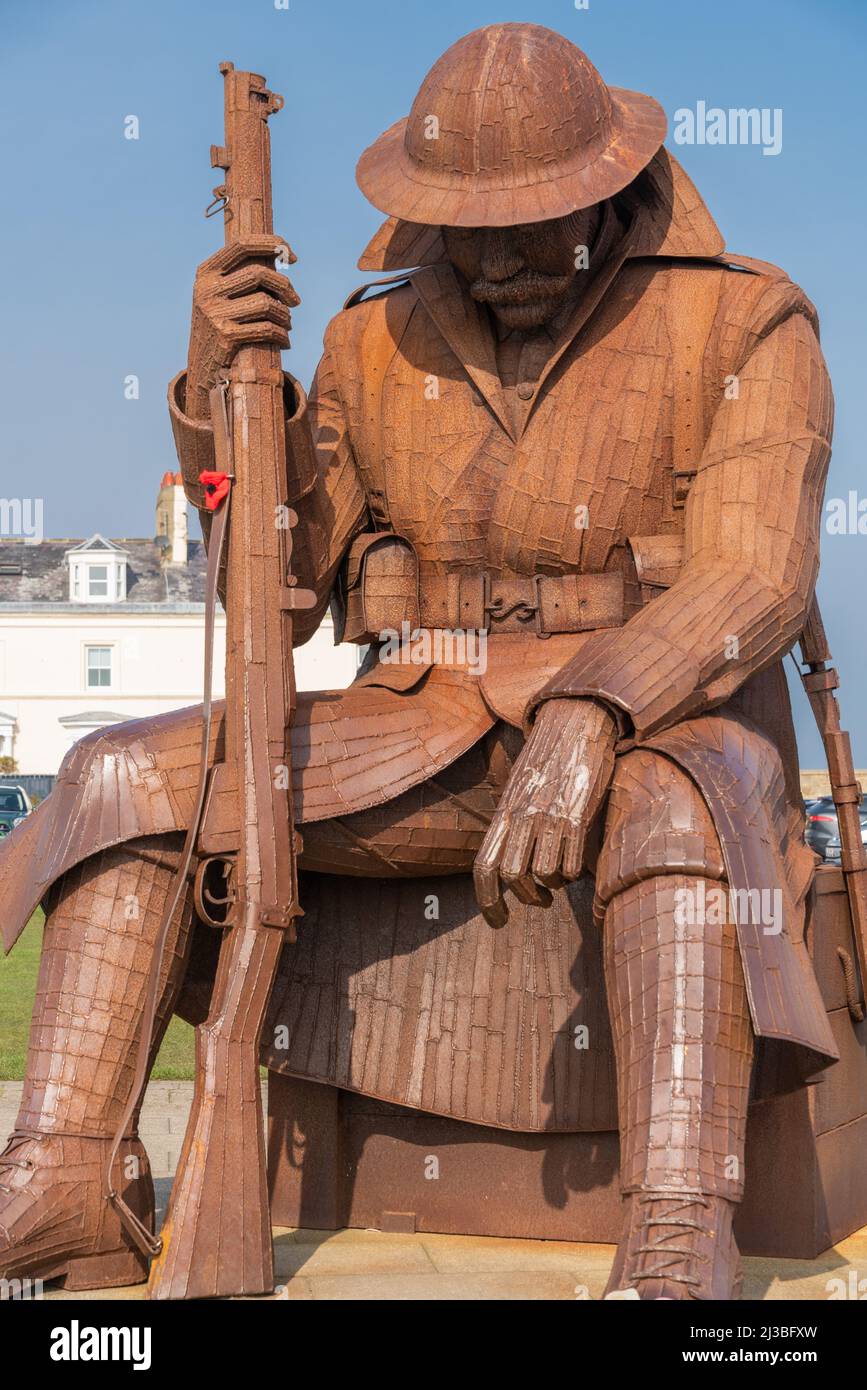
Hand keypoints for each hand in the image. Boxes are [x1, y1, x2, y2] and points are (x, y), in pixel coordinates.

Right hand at [185, 234, 299, 418]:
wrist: (201, 363)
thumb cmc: (221, 321)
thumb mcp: (221, 292)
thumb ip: (242, 272)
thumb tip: (282, 252)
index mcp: (206, 272)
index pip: (242, 245)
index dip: (272, 244)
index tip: (293, 257)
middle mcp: (206, 289)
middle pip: (259, 274)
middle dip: (285, 286)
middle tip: (295, 301)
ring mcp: (214, 313)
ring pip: (266, 303)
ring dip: (285, 315)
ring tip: (288, 323)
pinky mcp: (225, 336)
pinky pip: (267, 329)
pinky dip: (282, 335)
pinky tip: (285, 341)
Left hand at [473, 698, 616, 927]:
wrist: (576, 722)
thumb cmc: (547, 759)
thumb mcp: (518, 788)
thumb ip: (511, 821)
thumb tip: (506, 862)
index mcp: (503, 811)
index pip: (483, 867)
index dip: (487, 902)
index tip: (499, 922)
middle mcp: (522, 816)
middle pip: (512, 877)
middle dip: (526, 898)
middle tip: (539, 901)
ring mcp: (549, 816)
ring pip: (544, 874)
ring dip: (554, 886)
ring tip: (559, 880)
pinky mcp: (577, 816)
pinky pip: (572, 863)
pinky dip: (574, 873)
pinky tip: (577, 866)